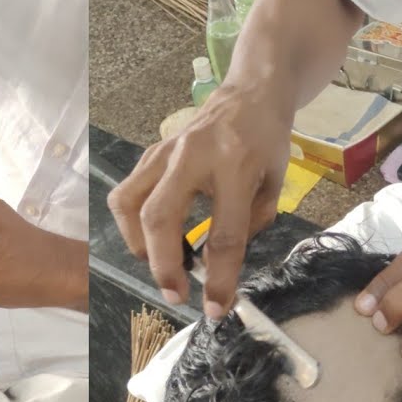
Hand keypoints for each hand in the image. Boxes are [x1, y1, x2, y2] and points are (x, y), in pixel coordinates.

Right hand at [107, 85, 289, 317]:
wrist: (250, 93)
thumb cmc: (267, 141)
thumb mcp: (274, 185)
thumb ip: (250, 225)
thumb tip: (219, 268)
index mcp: (235, 165)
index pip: (224, 233)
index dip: (220, 278)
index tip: (216, 308)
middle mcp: (193, 156)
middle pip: (160, 217)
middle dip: (163, 265)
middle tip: (176, 294)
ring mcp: (165, 151)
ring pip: (129, 204)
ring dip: (138, 245)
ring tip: (161, 265)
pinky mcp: (150, 153)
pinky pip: (128, 193)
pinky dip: (134, 225)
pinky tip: (154, 239)